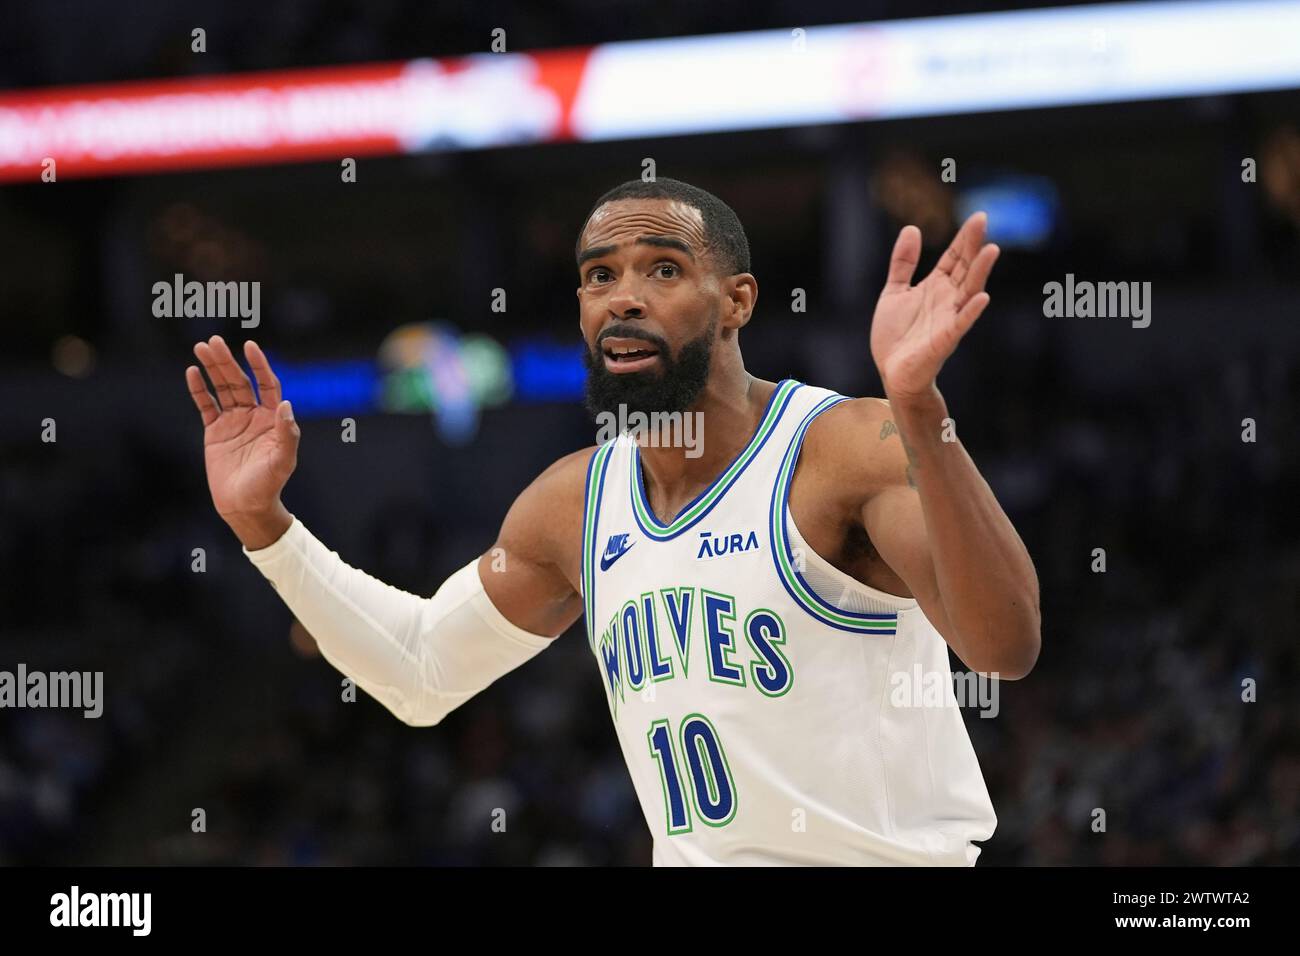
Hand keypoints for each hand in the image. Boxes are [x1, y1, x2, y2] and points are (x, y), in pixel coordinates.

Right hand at [186, 335, 296, 547]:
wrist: (246, 506)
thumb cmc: (269, 485)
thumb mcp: (283, 460)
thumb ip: (286, 433)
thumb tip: (286, 404)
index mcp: (271, 419)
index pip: (266, 384)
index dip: (259, 365)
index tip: (250, 346)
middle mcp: (253, 416)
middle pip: (239, 382)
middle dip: (227, 362)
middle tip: (213, 341)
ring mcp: (233, 422)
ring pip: (221, 389)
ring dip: (212, 369)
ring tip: (201, 348)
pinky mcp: (214, 432)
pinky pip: (205, 406)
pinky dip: (199, 390)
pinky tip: (192, 372)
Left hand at [870, 212, 998, 400]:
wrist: (892, 372)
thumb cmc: (896, 336)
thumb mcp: (894, 291)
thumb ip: (903, 263)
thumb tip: (912, 228)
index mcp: (936, 287)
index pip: (955, 258)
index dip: (964, 238)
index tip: (978, 216)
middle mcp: (947, 299)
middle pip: (965, 268)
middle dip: (973, 246)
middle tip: (982, 220)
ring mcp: (949, 319)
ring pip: (969, 291)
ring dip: (980, 272)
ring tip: (991, 250)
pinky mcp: (945, 340)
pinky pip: (961, 324)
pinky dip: (971, 311)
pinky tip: (982, 297)